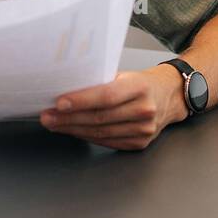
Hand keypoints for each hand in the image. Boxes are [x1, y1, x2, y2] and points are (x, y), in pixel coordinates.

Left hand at [39, 64, 188, 149]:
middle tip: (48, 116)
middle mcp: (144, 110)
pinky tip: (73, 131)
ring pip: (101, 133)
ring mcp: (144, 130)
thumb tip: (67, 88)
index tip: (59, 103)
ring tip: (54, 124)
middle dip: (69, 118)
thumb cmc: (142, 83)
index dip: (82, 101)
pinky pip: (107, 142)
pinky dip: (87, 137)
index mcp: (140, 87)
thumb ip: (101, 81)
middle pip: (100, 118)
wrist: (169, 96)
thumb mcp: (125, 74)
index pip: (107, 96)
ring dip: (73, 129)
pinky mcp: (140, 143)